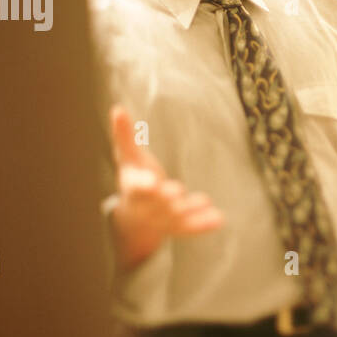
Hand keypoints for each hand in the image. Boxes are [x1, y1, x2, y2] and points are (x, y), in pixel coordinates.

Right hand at [108, 105, 223, 269]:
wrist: (135, 215)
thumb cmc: (134, 176)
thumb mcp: (127, 156)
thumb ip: (124, 136)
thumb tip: (117, 108)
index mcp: (132, 189)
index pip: (136, 188)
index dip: (144, 185)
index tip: (153, 182)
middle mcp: (146, 207)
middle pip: (156, 205)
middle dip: (166, 198)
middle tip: (177, 191)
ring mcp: (162, 220)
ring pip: (175, 217)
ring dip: (189, 210)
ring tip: (205, 201)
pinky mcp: (178, 227)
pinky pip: (190, 227)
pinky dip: (203, 224)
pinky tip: (219, 219)